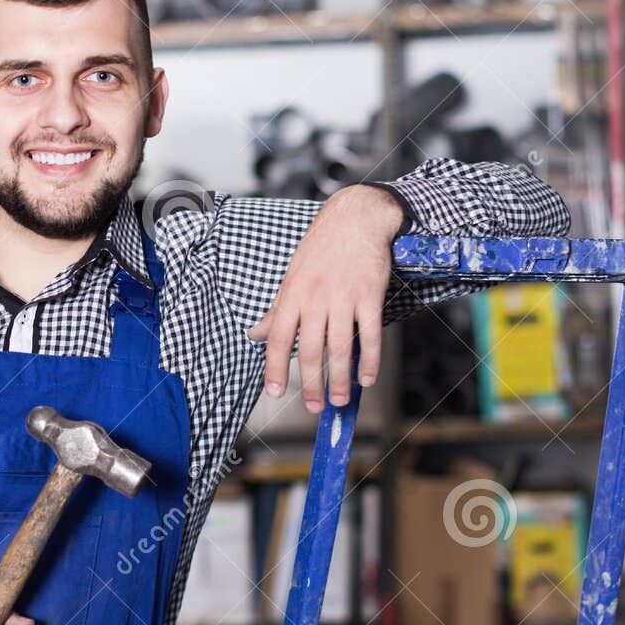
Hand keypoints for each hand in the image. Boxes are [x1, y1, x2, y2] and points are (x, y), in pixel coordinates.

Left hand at [246, 183, 405, 411]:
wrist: (356, 218)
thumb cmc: (322, 247)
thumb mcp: (292, 276)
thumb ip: (278, 309)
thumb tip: (255, 334)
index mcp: (292, 295)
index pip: (277, 338)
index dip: (274, 368)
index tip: (274, 391)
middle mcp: (315, 298)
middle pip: (309, 350)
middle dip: (311, 384)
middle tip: (315, 407)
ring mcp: (343, 297)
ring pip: (339, 348)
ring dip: (340, 379)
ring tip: (339, 399)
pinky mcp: (370, 296)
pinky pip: (370, 335)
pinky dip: (369, 361)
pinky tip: (367, 378)